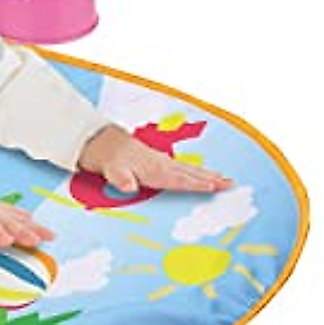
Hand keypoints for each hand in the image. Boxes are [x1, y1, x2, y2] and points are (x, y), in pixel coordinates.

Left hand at [79, 124, 233, 193]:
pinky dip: (190, 171)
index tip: (216, 186)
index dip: (197, 184)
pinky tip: (194, 173)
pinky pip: (176, 167)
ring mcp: (155, 160)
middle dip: (210, 178)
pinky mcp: (151, 159)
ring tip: (222, 179)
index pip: (178, 179)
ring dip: (204, 174)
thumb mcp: (108, 167)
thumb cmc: (102, 155)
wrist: (91, 138)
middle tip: (231, 183)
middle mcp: (157, 163)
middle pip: (188, 172)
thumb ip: (119, 176)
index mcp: (151, 168)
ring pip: (185, 169)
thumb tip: (128, 185)